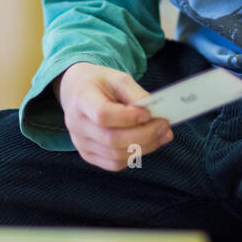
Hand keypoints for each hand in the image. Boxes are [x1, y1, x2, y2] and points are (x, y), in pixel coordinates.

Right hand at [56, 62, 173, 170]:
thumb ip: (135, 94)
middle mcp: (76, 124)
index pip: (102, 115)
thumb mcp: (117, 78)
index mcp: (81, 99)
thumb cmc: (100, 83)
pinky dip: (134, 156)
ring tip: (162, 134)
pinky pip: (114, 164)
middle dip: (144, 135)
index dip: (128, 117)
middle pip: (112, 139)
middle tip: (164, 125)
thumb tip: (154, 114)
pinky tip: (148, 144)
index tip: (147, 113)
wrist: (76, 90)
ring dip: (144, 147)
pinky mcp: (87, 154)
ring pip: (115, 155)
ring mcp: (80, 143)